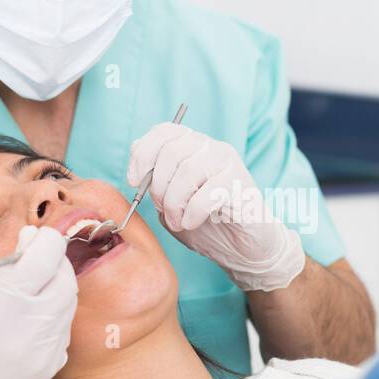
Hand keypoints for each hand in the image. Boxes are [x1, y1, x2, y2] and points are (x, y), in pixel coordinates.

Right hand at [0, 226, 77, 378]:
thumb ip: (7, 261)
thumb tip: (35, 237)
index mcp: (2, 299)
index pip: (48, 256)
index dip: (48, 241)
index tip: (42, 239)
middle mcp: (27, 327)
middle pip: (66, 280)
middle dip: (57, 265)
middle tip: (42, 263)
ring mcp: (42, 351)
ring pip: (69, 305)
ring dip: (56, 291)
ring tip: (32, 294)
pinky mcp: (49, 367)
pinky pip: (64, 331)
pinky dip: (52, 319)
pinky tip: (30, 322)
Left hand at [128, 123, 304, 292]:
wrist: (244, 247)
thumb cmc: (207, 224)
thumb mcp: (173, 201)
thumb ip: (156, 183)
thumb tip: (137, 171)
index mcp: (194, 146)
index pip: (164, 131)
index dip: (143, 153)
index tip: (134, 180)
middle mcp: (212, 148)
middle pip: (172, 152)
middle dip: (158, 186)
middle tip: (163, 211)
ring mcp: (228, 164)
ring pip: (188, 171)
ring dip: (174, 202)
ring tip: (177, 221)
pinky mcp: (240, 185)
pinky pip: (207, 193)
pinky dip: (192, 212)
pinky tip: (191, 223)